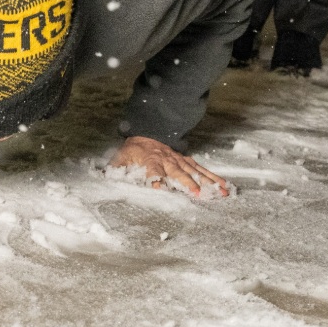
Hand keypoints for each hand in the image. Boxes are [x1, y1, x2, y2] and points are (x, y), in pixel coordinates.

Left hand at [109, 136, 229, 197]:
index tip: (160, 188)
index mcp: (150, 159)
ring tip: (223, 192)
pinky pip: (202, 169)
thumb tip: (102, 177)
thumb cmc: (133, 150)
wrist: (147, 131)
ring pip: (196, 171)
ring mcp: (179, 160)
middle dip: (188, 183)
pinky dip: (214, 177)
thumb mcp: (120, 158)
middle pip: (179, 172)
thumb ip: (114, 169)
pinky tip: (225, 186)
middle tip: (198, 194)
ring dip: (208, 182)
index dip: (155, 179)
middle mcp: (167, 160)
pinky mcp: (187, 160)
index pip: (153, 170)